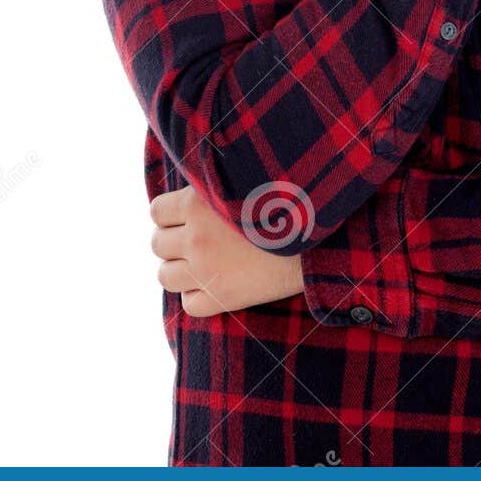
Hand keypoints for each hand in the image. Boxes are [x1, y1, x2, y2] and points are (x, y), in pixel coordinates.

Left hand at [150, 183, 304, 316]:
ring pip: (165, 276)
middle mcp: (196, 237)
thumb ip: (220, 179)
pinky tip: (216, 283)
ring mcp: (206, 271)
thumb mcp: (250, 177)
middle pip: (157, 244)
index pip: (157, 210)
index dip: (172, 212)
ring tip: (203, 262)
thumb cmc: (291, 198)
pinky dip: (198, 295)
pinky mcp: (222, 298)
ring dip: (180, 269)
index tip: (189, 214)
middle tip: (199, 238)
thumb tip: (198, 184)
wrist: (324, 234)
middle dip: (174, 240)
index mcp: (198, 202)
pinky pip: (189, 303)